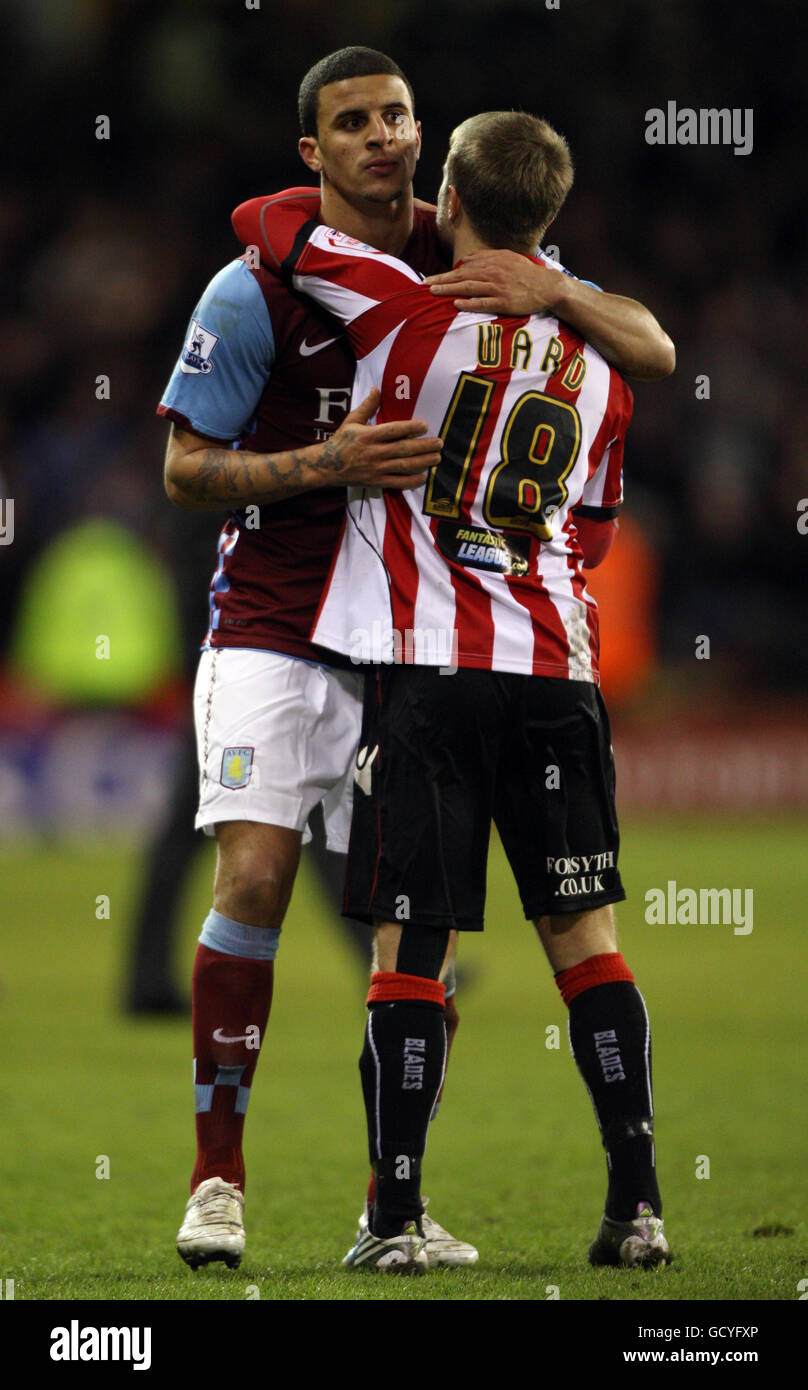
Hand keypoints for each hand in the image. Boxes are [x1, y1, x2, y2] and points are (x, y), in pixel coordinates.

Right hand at [322, 389, 441, 489]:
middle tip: (440, 443)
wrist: (326, 467)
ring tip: (437, 458)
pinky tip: (423, 477)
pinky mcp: (375, 481)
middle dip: (424, 446)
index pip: (393, 430)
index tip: (425, 425)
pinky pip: (396, 482)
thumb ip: (367, 407)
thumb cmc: (340, 441)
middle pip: (403, 448)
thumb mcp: (351, 421)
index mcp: (369, 435)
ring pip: (403, 465)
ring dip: (422, 462)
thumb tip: (377, 389)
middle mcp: (374, 452)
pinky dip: (410, 481)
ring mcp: (375, 468)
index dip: (410, 427)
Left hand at [424, 250, 563, 316]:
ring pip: (469, 287)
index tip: (429, 278)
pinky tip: (456, 303)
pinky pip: (483, 302)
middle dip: (441, 279)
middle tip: (422, 285)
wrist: (547, 286)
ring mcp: (498, 288)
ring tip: (433, 291)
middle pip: (462, 276)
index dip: (446, 273)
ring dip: (450, 289)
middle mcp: (493, 272)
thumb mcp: (507, 258)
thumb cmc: (526, 274)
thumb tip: (466, 260)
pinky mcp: (504, 302)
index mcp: (493, 261)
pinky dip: (469, 303)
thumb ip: (487, 257)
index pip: (464, 267)